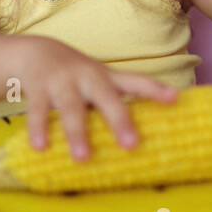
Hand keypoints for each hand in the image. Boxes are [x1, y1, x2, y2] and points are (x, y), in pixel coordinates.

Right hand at [17, 37, 178, 160]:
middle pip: (106, 98)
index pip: (137, 82)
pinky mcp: (39, 88)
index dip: (156, 90)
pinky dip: (39, 129)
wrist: (36, 52)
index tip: (175, 99)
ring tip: (83, 158)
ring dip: (77, 133)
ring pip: (71, 108)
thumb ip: (117, 104)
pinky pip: (38, 110)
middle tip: (132, 145)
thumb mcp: (99, 83)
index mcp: (107, 77)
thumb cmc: (77, 78)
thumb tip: (145, 142)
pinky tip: (41, 148)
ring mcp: (62, 82)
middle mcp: (88, 78)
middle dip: (119, 120)